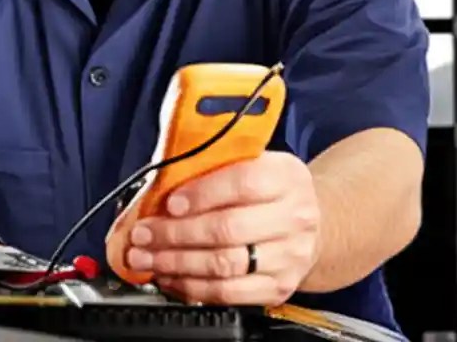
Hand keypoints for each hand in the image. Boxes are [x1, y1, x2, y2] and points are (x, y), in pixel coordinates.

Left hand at [124, 151, 320, 306]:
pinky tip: (170, 276)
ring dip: (176, 263)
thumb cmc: (268, 191)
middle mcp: (294, 217)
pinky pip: (228, 293)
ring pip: (224, 264)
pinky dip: (191, 287)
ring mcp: (289, 256)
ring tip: (146, 258)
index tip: (170, 203)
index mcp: (286, 177)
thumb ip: (213, 169)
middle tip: (143, 234)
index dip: (202, 194)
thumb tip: (160, 186)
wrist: (313, 223)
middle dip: (175, 234)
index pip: (243, 183)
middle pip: (228, 229)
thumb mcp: (251, 164)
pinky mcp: (278, 287)